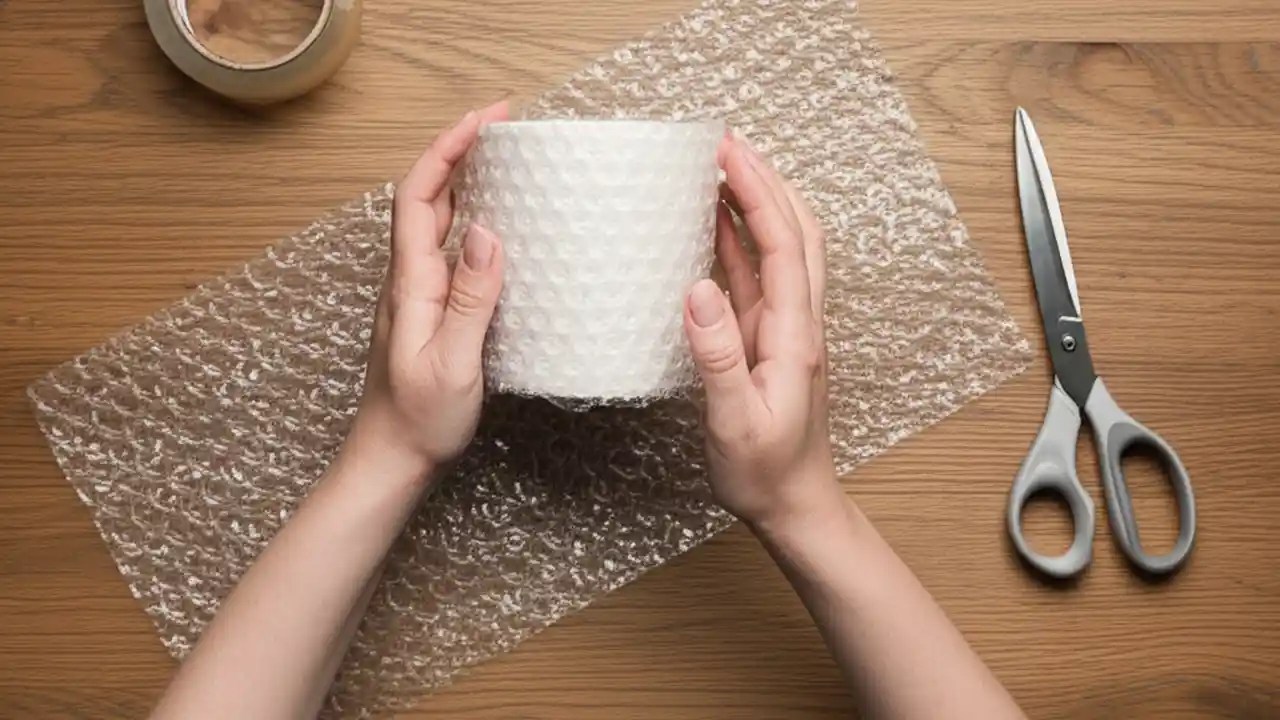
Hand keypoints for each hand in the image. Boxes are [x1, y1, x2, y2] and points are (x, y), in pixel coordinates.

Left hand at [342, 102, 509, 485]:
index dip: (448, 149)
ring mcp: (418, 294)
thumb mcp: (454, 362)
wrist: (390, 460)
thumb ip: (471, 299)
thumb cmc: (419, 420)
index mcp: (411, 283)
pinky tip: (497, 226)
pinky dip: (471, 219)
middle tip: (504, 125)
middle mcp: (410, 280)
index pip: (421, 196)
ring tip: (504, 158)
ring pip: (437, 220)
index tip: (487, 119)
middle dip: (459, 150)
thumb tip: (489, 232)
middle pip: (426, 196)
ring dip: (464, 180)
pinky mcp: (432, 311)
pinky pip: (449, 250)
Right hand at [683, 136, 840, 530]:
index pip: (783, 245)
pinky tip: (716, 226)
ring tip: (720, 168)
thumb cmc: (767, 473)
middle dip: (765, 180)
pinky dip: (740, 240)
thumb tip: (698, 290)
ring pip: (779, 248)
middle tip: (725, 143)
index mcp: (795, 336)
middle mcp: (797, 323)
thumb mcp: (736, 421)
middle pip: (794, 231)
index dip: (758, 192)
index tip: (729, 152)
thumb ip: (719, 357)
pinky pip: (757, 276)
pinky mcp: (767, 340)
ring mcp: (784, 329)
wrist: (794, 506)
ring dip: (756, 203)